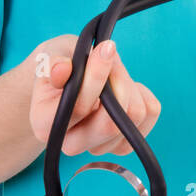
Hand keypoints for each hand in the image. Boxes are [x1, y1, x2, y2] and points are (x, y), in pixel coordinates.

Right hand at [29, 34, 160, 154]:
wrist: (67, 79)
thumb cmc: (58, 66)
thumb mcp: (50, 55)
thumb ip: (53, 62)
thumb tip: (62, 70)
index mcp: (45, 126)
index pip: (78, 108)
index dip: (96, 78)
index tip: (106, 48)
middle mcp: (71, 144)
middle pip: (111, 123)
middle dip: (117, 81)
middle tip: (109, 53)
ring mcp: (100, 148)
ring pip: (134, 115)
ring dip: (128, 83)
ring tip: (112, 70)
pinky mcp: (124, 144)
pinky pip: (150, 113)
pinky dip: (142, 93)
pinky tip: (123, 86)